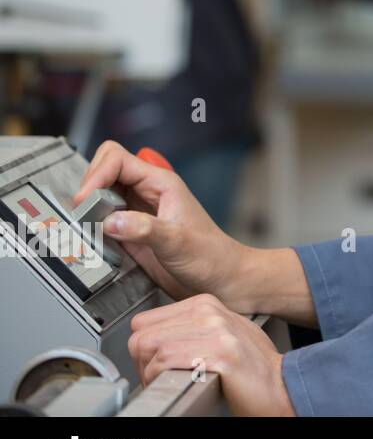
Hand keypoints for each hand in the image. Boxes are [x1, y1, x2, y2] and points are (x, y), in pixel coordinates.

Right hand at [74, 141, 255, 311]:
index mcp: (162, 184)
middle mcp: (148, 193)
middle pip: (105, 171)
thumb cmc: (211, 257)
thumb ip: (145, 230)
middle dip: (90, 187)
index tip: (85, 200)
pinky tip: (96, 239)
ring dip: (89, 207)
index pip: (117, 159)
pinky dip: (93, 225)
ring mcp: (138, 212)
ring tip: (87, 225)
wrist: (222, 279)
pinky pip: (104, 218)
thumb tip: (111, 221)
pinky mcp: (132, 232)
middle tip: (85, 213)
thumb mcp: (178, 242)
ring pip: (102, 194)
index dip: (97, 175)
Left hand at [128, 294, 295, 415]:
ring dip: (150, 375)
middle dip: (143, 364)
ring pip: (148, 348)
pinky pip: (164, 363)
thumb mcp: (221, 333)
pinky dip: (161, 380)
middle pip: (141, 336)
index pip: (144, 321)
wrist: (279, 384)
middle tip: (158, 380)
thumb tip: (156, 338)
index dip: (144, 349)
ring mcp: (214, 330)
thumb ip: (190, 328)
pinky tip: (179, 384)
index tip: (155, 364)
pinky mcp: (217, 353)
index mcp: (206, 303)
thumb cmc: (252, 365)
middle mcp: (209, 312)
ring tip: (168, 383)